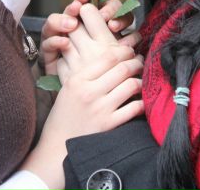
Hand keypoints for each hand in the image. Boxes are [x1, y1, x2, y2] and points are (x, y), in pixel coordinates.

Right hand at [21, 4, 143, 189]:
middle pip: (122, 68)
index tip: (130, 50)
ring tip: (141, 79)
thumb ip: (87, 72)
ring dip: (140, 80)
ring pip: (130, 85)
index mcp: (78, 80)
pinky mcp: (109, 125)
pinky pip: (133, 108)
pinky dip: (141, 102)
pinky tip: (141, 100)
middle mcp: (89, 92)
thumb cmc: (64, 115)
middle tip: (140, 62)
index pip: (108, 57)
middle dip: (136, 62)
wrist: (57, 148)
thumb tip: (112, 56)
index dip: (124, 50)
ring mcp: (100, 109)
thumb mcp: (69, 88)